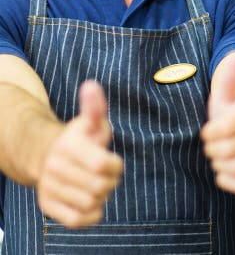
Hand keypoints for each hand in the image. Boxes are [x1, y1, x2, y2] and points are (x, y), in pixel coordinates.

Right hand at [36, 80, 122, 227]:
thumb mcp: (92, 122)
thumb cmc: (81, 139)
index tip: (114, 161)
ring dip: (101, 197)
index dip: (116, 166)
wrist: (48, 157)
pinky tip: (92, 202)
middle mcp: (54, 167)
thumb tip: (91, 85)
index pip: (103, 165)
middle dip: (111, 182)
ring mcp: (49, 187)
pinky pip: (77, 220)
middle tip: (106, 175)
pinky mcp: (47, 205)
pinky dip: (91, 214)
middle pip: (100, 187)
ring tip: (96, 185)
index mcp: (68, 146)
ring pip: (91, 203)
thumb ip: (95, 107)